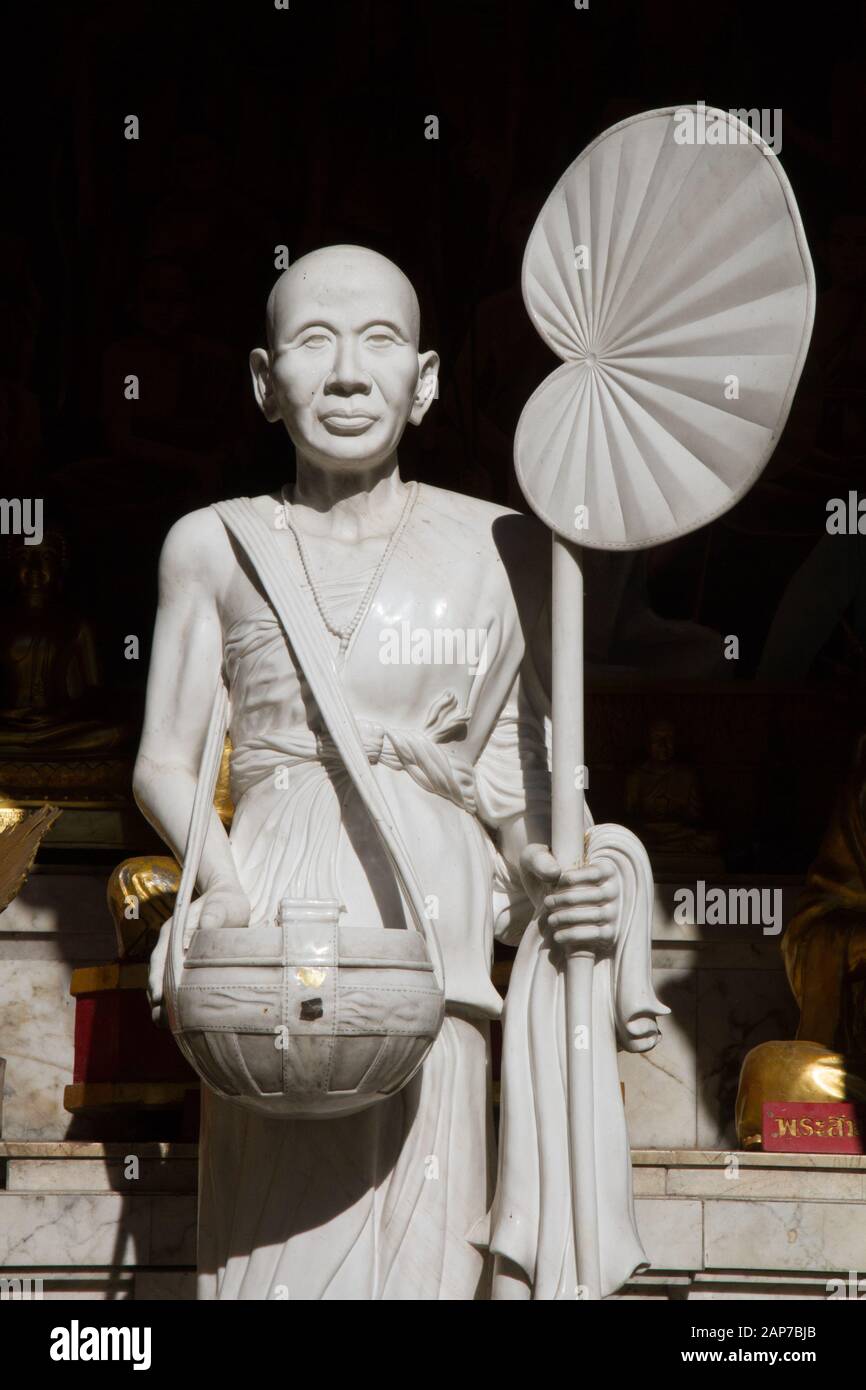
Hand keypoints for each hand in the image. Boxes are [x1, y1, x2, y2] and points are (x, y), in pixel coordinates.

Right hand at [147, 883, 249, 1026]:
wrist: (228, 900)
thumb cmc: (226, 901)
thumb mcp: (223, 904)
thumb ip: (215, 912)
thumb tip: (207, 925)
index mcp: (174, 931)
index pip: (161, 957)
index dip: (158, 978)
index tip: (158, 997)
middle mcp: (171, 946)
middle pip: (159, 975)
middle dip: (158, 998)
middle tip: (161, 1021)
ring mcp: (177, 957)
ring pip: (166, 983)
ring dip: (166, 1003)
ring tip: (168, 1026)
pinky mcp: (188, 967)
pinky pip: (178, 985)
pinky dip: (179, 1000)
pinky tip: (184, 1018)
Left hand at [519, 844, 618, 957]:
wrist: (548, 903)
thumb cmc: (544, 875)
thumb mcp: (535, 859)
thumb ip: (540, 860)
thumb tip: (554, 873)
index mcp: (605, 869)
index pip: (594, 873)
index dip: (573, 879)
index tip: (557, 883)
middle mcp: (614, 890)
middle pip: (592, 895)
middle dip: (565, 900)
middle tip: (547, 903)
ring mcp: (614, 913)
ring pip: (594, 915)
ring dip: (567, 918)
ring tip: (550, 919)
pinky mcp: (609, 933)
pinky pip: (594, 935)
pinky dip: (574, 936)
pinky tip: (557, 935)